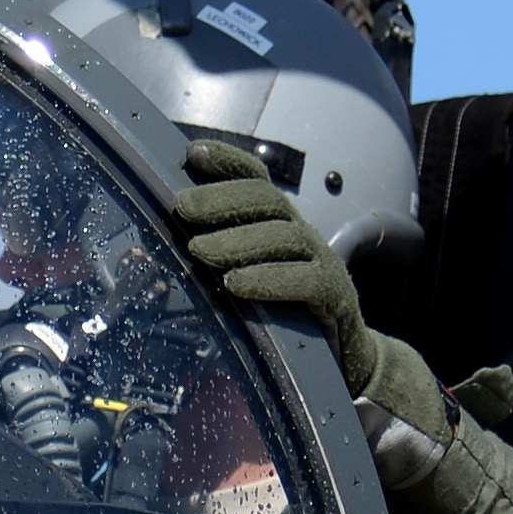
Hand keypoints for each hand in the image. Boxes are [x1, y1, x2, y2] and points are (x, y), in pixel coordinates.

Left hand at [176, 141, 367, 365]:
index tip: (192, 154)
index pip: (258, 182)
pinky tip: (236, 284)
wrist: (347, 360)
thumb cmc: (289, 321)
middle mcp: (304, 238)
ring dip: (237, 241)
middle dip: (222, 199)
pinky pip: (307, 281)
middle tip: (181, 207)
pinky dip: (269, 279)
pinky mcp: (338, 298)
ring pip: (285, 237)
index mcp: (281, 228)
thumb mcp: (250, 284)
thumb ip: (220, 261)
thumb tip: (164, 244)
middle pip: (268, 201)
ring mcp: (325, 264)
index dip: (229, 163)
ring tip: (198, 250)